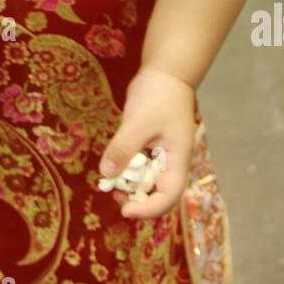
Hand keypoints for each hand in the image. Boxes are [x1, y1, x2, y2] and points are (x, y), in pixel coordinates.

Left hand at [99, 66, 195, 219]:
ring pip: (146, 181)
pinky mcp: (150, 146)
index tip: (125, 210)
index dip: (148, 209)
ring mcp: (161, 154)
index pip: (168, 196)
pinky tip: (113, 164)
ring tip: (110, 180)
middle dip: (136, 200)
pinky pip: (139, 166)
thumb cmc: (158, 96)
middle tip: (113, 193)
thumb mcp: (139, 122)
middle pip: (157, 194)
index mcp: (177, 160)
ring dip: (129, 185)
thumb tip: (106, 174)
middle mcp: (171, 162)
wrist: (165, 72)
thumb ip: (124, 148)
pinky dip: (126, 169)